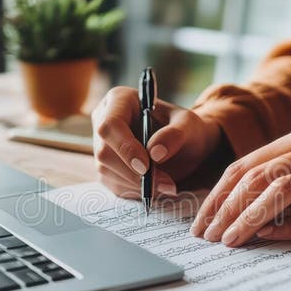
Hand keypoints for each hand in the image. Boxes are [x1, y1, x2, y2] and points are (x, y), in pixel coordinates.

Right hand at [92, 87, 221, 198]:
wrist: (186, 145)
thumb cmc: (186, 129)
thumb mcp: (189, 126)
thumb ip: (175, 135)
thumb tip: (154, 152)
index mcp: (120, 99)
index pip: (110, 124)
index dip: (125, 147)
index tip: (146, 167)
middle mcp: (104, 119)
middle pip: (104, 152)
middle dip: (134, 172)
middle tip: (166, 183)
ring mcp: (102, 144)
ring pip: (106, 170)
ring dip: (137, 184)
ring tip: (167, 184)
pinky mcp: (105, 166)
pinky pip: (112, 183)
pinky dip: (135, 190)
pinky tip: (155, 186)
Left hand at [190, 126, 290, 245]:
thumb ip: (283, 190)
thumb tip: (246, 221)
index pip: (244, 166)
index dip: (218, 194)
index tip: (201, 221)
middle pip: (253, 175)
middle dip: (223, 208)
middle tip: (205, 236)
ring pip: (275, 188)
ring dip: (245, 217)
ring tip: (227, 241)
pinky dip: (284, 224)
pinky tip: (264, 238)